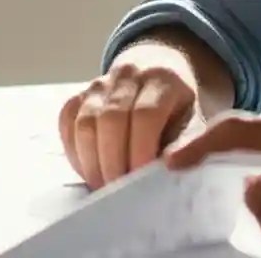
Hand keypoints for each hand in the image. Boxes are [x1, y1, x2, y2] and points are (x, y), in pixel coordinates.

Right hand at [58, 62, 203, 189]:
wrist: (156, 70)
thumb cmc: (176, 106)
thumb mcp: (192, 121)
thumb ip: (185, 144)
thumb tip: (168, 167)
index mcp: (162, 80)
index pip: (145, 115)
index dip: (140, 149)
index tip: (140, 178)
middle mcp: (128, 75)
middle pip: (110, 118)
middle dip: (112, 161)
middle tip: (118, 190)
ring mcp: (100, 83)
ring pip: (85, 121)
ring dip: (91, 160)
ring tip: (103, 185)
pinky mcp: (80, 92)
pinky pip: (67, 120)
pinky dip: (74, 150)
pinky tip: (88, 169)